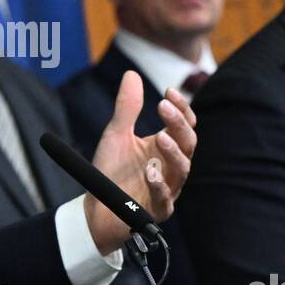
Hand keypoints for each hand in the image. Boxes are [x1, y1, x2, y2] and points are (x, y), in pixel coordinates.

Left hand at [85, 71, 196, 252]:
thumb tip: (132, 74)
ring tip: (161, 137)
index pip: (185, 125)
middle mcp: (171, 166)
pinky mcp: (157, 210)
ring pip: (182, 169)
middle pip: (189, 143)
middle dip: (179, 124)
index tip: (169, 92)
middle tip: (164, 107)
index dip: (182, 108)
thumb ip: (127, 108)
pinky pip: (165, 199)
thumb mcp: (116, 135)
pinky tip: (150, 172)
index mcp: (165, 147)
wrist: (95, 208)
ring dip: (173, 152)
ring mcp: (168, 189)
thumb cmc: (111, 171)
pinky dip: (159, 185)